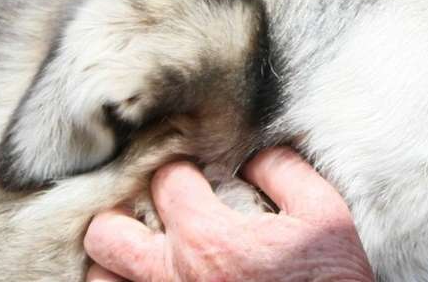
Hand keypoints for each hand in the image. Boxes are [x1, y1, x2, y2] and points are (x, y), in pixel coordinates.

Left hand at [83, 147, 373, 281]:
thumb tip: (255, 158)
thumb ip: (285, 172)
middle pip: (106, 232)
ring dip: (117, 262)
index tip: (197, 178)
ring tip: (147, 255)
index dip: (182, 170)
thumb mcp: (324, 214)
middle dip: (125, 214)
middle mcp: (173, 276)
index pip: (165, 180)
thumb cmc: (328, 279)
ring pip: (100, 279)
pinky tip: (157, 280)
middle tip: (154, 215)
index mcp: (209, 238)